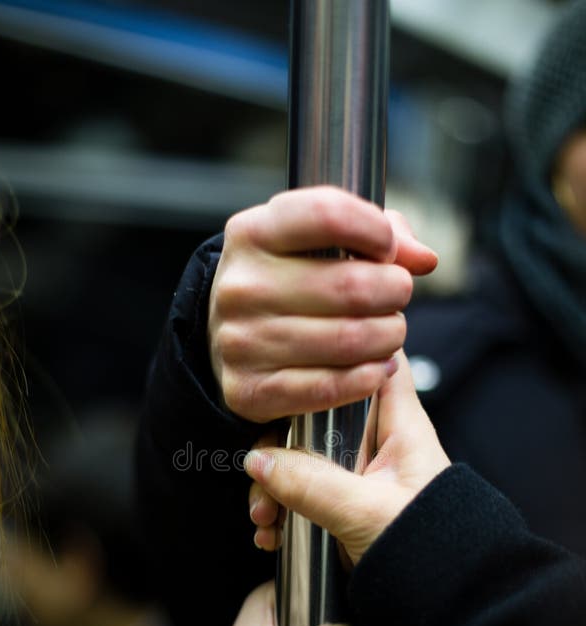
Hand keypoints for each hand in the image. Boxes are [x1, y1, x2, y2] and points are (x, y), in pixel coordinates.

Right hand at [209, 187, 437, 421]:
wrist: (224, 341)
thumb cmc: (284, 285)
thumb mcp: (313, 242)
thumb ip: (374, 234)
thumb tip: (422, 259)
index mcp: (252, 234)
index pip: (329, 216)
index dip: (376, 231)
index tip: (387, 250)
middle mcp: (242, 286)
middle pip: (351, 286)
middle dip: (394, 291)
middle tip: (396, 297)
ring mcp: (242, 341)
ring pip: (348, 340)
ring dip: (388, 338)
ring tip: (389, 333)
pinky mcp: (250, 389)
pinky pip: (328, 387)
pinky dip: (367, 378)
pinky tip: (378, 369)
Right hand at [244, 352, 450, 564]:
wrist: (446, 605)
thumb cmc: (431, 554)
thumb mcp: (367, 513)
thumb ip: (310, 483)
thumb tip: (259, 461)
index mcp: (401, 427)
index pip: (379, 360)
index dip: (343, 349)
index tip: (299, 360)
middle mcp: (379, 444)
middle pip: (321, 412)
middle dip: (282, 445)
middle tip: (261, 477)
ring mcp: (359, 476)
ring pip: (304, 457)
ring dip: (275, 486)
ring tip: (265, 520)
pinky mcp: (344, 506)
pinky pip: (303, 493)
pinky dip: (282, 511)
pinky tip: (271, 535)